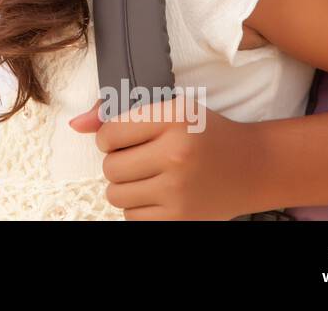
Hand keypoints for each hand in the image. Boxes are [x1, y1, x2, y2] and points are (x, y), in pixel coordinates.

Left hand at [70, 98, 257, 219]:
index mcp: (173, 117)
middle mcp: (176, 153)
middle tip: (139, 159)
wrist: (253, 167)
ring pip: (115, 194)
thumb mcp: (170, 109)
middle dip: (118, 163)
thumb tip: (74, 125)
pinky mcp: (182, 218)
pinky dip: (138, 208)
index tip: (124, 139)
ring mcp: (179, 189)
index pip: (109, 133)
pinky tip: (156, 195)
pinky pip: (131, 218)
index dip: (109, 137)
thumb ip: (117, 113)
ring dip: (125, 187)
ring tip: (147, 177)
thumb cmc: (205, 134)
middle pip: (110, 166)